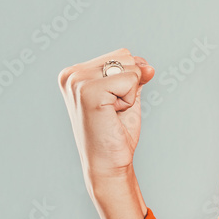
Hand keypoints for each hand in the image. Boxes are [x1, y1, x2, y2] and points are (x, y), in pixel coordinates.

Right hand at [57, 48, 155, 188]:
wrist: (108, 162)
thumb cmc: (116, 131)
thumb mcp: (127, 95)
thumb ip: (135, 74)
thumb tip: (148, 67)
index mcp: (74, 72)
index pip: (121, 55)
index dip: (129, 79)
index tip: (112, 104)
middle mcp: (71, 74)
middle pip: (126, 57)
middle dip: (130, 84)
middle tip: (113, 110)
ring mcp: (77, 82)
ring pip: (129, 68)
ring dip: (129, 93)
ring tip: (112, 113)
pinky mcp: (88, 92)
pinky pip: (130, 80)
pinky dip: (129, 100)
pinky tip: (112, 115)